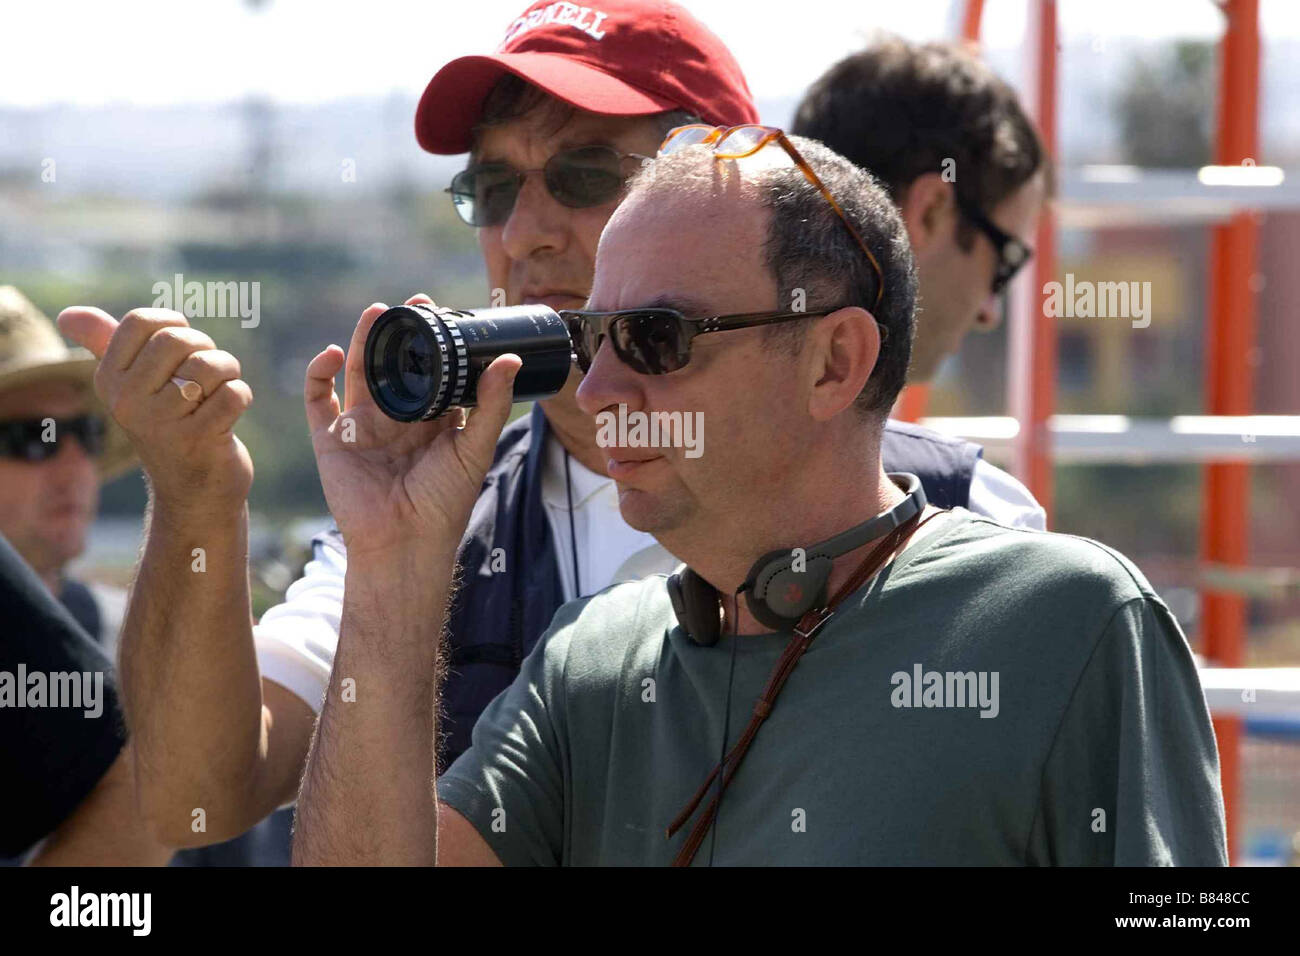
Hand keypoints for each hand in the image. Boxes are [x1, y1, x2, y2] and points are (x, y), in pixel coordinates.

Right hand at [57, 307, 252, 512]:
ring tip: (219, 390)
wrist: (192, 490)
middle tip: (207, 373)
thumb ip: (104, 344)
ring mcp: (161, 423)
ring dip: (228, 371)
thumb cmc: (168, 424)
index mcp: (109, 380)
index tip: (181, 348)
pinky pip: (233, 394)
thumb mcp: (132, 384)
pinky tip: (228, 415)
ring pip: (209, 365)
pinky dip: (241, 396)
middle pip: (177, 339)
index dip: (173, 323)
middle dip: (205, 348)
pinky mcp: (197, 440)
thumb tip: (67, 315)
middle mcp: (127, 401)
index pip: (140, 322)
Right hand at [304, 295, 520, 560]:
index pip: (432, 367)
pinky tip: (331, 353)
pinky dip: (319, 373)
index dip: (435, 339)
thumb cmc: (444, 502)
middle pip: (394, 362)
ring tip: (375, 312)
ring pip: (358, 371)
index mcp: (432, 417)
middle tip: (413, 304)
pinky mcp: (331, 439)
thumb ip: (491, 405)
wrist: (405, 541)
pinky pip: (318, 399)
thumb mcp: (475, 448)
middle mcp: (397, 416)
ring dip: (362, 339)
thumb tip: (511, 359)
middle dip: (400, 331)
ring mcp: (362, 425)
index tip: (442, 311)